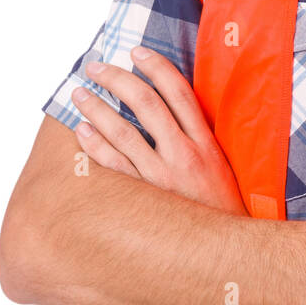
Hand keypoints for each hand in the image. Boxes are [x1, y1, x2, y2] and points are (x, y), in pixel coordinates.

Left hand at [71, 48, 245, 213]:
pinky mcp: (146, 199)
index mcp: (206, 141)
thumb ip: (199, 137)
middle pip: (146, 103)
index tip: (136, 52)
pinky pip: (115, 167)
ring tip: (79, 94)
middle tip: (95, 67)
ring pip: (124, 132)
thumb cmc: (220, 207)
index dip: (156, 67)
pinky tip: (82, 132)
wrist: (226, 253)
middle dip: (117, 79)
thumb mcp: (220, 165)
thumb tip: (172, 109)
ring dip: (98, 108)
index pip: (179, 92)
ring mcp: (163, 177)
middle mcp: (184, 154)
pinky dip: (96, 146)